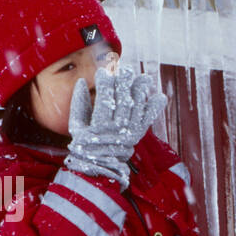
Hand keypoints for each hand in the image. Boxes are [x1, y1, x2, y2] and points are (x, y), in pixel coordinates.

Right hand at [65, 65, 167, 187]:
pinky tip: (159, 97)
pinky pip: (147, 120)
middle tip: (126, 69)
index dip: (105, 84)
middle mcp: (116, 130)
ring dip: (141, 92)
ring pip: (137, 109)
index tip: (104, 71)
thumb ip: (78, 103)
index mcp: (98, 127)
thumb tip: (82, 82)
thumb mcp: (75, 125)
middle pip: (123, 102)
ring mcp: (129, 133)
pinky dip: (154, 108)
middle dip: (125, 84)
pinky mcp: (137, 136)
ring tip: (145, 78)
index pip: (104, 101)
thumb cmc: (83, 143)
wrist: (99, 166)